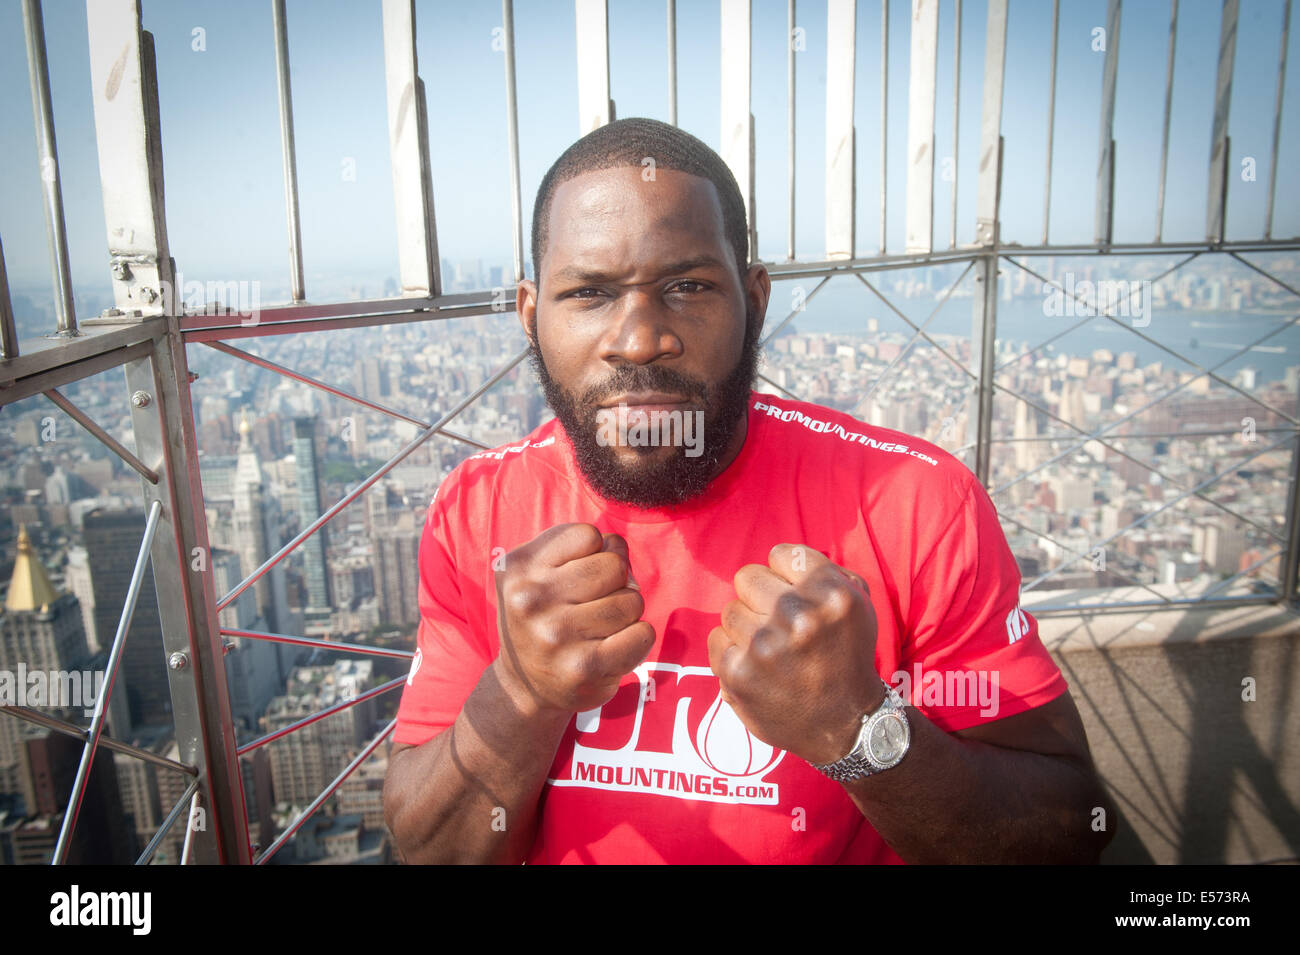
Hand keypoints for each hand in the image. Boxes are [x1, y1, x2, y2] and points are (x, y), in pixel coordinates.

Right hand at [492, 523, 654, 715]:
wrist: (522, 685)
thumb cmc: (543, 617)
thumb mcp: (541, 572)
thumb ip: (582, 549)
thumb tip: (620, 549)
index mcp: (519, 568)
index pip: (588, 536)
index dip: (597, 552)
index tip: (580, 574)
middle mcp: (531, 600)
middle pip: (615, 566)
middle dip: (617, 582)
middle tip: (596, 602)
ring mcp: (556, 635)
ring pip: (632, 600)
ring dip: (627, 612)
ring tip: (600, 627)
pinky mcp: (584, 667)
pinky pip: (642, 634)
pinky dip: (638, 637)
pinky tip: (614, 646)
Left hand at [707, 544, 883, 765]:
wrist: (846, 724)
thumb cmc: (847, 658)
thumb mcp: (858, 605)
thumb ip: (823, 571)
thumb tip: (778, 558)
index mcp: (830, 593)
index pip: (781, 554)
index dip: (785, 576)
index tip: (794, 596)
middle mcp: (798, 615)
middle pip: (748, 577)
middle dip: (760, 597)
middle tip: (778, 624)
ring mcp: (765, 645)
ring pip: (730, 609)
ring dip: (747, 627)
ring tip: (770, 650)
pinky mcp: (739, 673)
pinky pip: (715, 639)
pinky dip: (731, 651)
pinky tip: (754, 665)